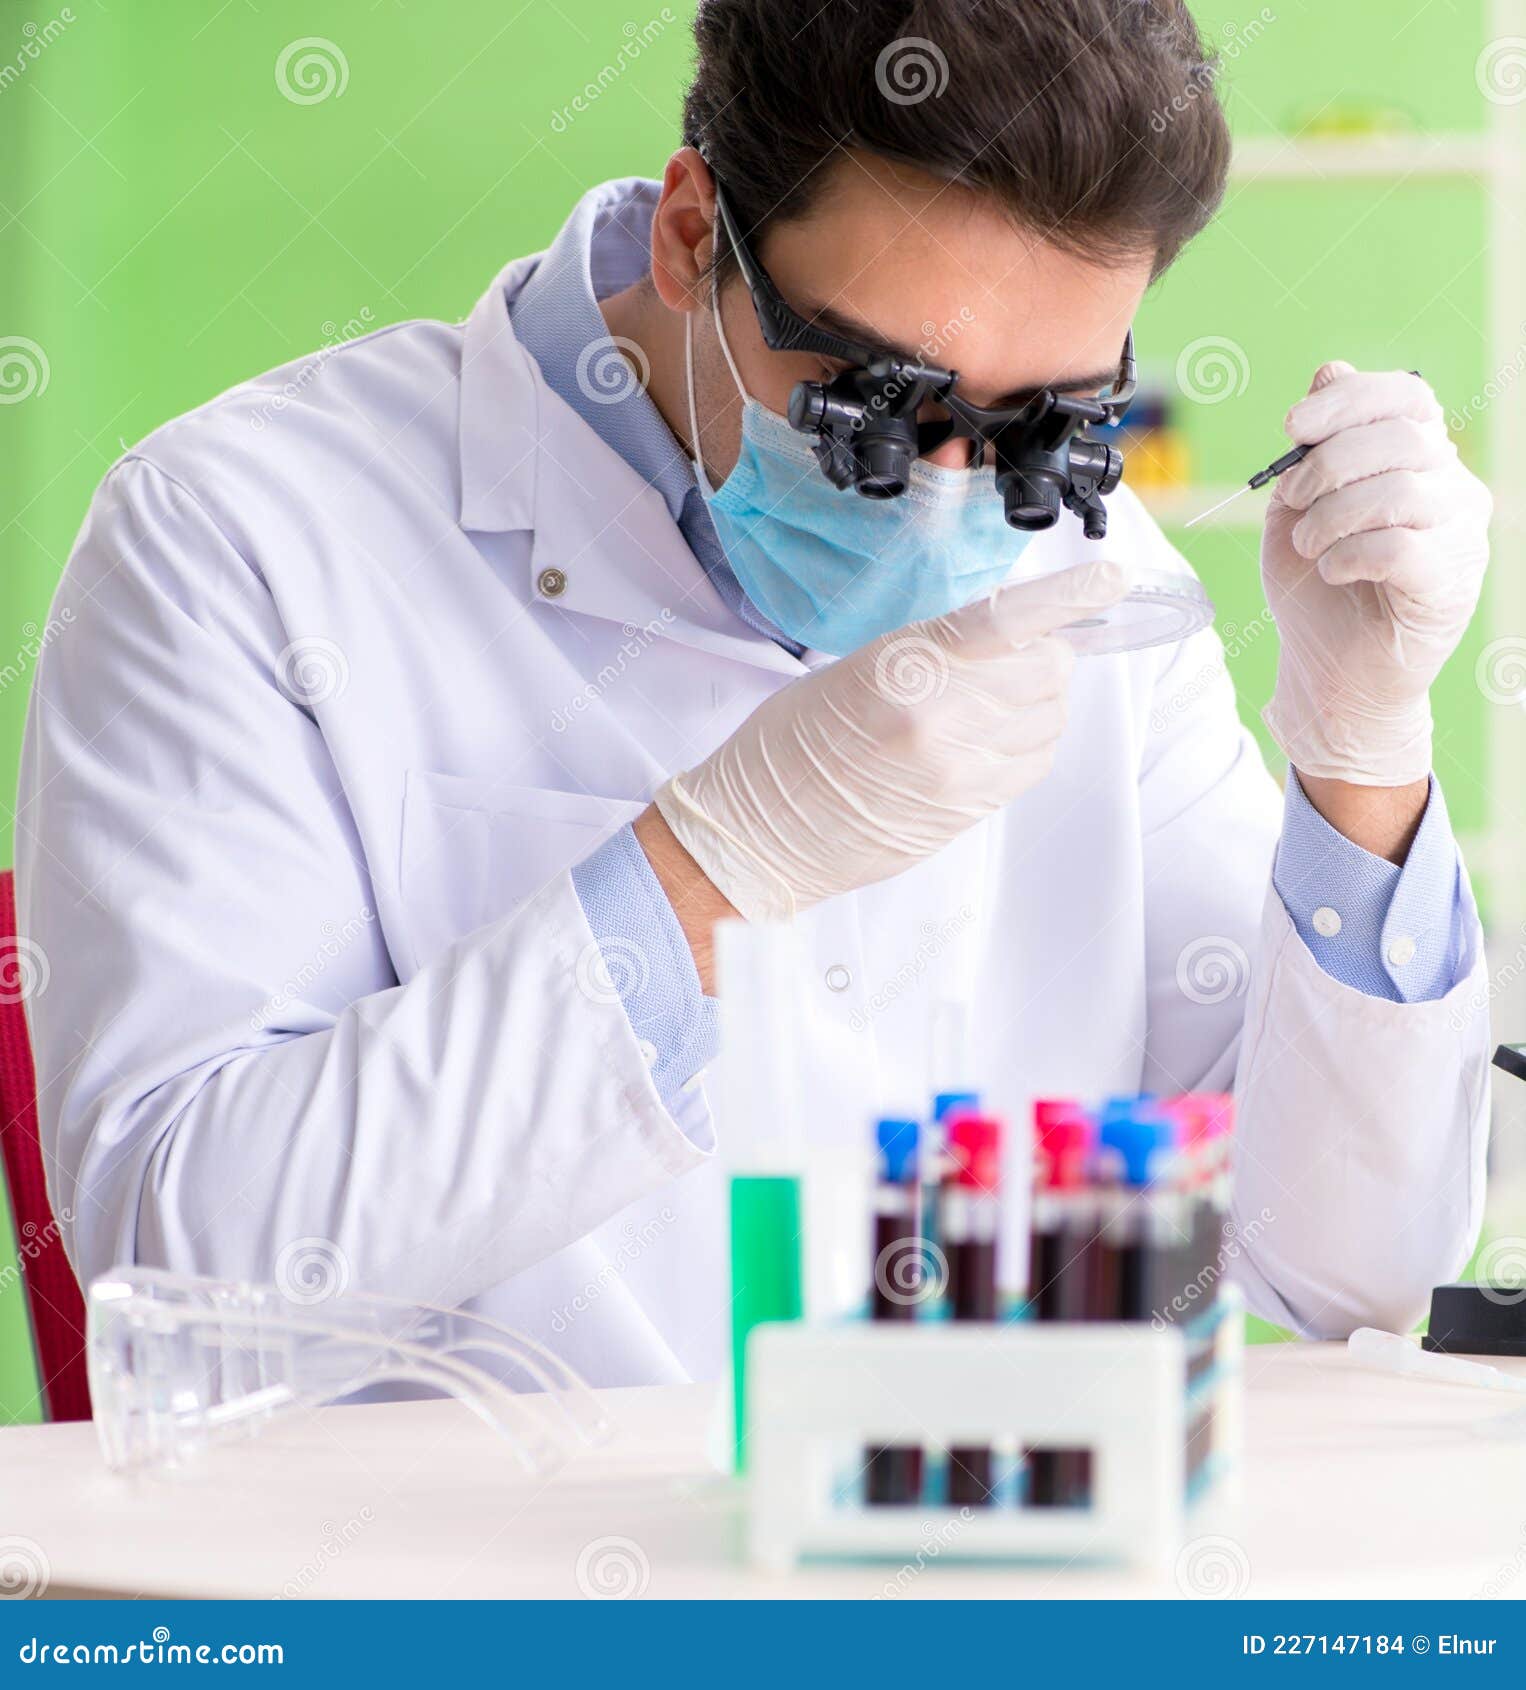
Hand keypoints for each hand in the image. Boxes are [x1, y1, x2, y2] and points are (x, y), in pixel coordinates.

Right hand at [653, 561, 1128, 920]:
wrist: (761, 832)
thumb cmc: (790, 747)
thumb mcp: (854, 669)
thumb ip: (932, 651)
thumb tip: (1004, 638)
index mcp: (902, 667)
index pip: (1005, 621)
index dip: (1066, 596)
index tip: (1109, 578)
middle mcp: (938, 717)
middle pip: (1044, 667)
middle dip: (1043, 651)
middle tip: (1015, 653)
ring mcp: (958, 769)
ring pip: (1049, 714)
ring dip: (1039, 697)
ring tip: (993, 700)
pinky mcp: (966, 808)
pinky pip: (1033, 760)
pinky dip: (1030, 738)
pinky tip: (995, 734)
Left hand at [1261, 362, 1490, 786]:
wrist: (1328, 671)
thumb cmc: (1316, 587)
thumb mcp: (1298, 508)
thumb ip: (1313, 446)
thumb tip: (1330, 372)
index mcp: (1419, 460)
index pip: (1407, 397)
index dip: (1350, 400)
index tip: (1294, 426)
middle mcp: (1452, 489)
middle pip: (1402, 437)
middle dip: (1328, 464)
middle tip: (1293, 501)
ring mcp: (1459, 538)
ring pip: (1402, 492)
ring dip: (1333, 516)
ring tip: (1309, 546)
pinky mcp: (1449, 587)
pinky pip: (1403, 548)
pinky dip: (1350, 554)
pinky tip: (1331, 571)